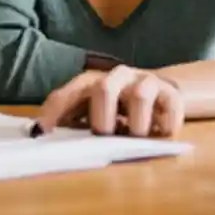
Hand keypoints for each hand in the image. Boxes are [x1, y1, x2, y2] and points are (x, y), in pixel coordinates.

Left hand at [36, 65, 183, 137]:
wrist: (160, 92)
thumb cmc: (118, 108)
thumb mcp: (93, 113)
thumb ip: (73, 123)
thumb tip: (46, 137)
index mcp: (90, 83)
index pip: (66, 94)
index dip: (54, 112)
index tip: (43, 132)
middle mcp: (116, 77)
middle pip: (104, 89)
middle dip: (102, 120)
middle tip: (106, 137)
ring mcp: (145, 82)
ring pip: (139, 96)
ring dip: (136, 125)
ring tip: (136, 137)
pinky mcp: (171, 93)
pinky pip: (170, 109)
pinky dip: (165, 127)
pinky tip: (160, 134)